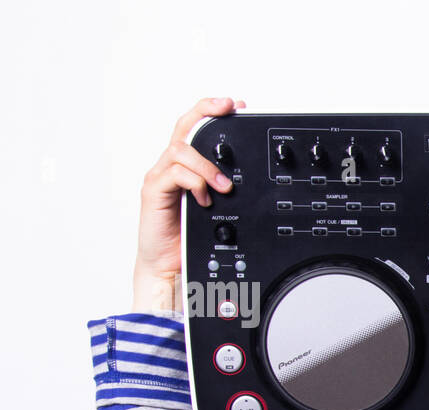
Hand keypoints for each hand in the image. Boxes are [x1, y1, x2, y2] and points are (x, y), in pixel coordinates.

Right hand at [132, 96, 245, 314]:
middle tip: (229, 107)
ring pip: (181, 149)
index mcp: (188, 168)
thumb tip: (255, 184)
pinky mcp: (154, 192)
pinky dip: (194, 182)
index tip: (238, 106)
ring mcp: (162, 177)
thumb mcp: (219, 211)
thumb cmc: (191, 238)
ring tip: (224, 185)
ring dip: (206, 164)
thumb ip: (228, 193)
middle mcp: (172, 167)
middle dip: (206, 111)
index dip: (213, 112)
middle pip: (186, 127)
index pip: (198, 130)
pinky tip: (205, 199)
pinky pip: (173, 174)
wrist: (170, 266)